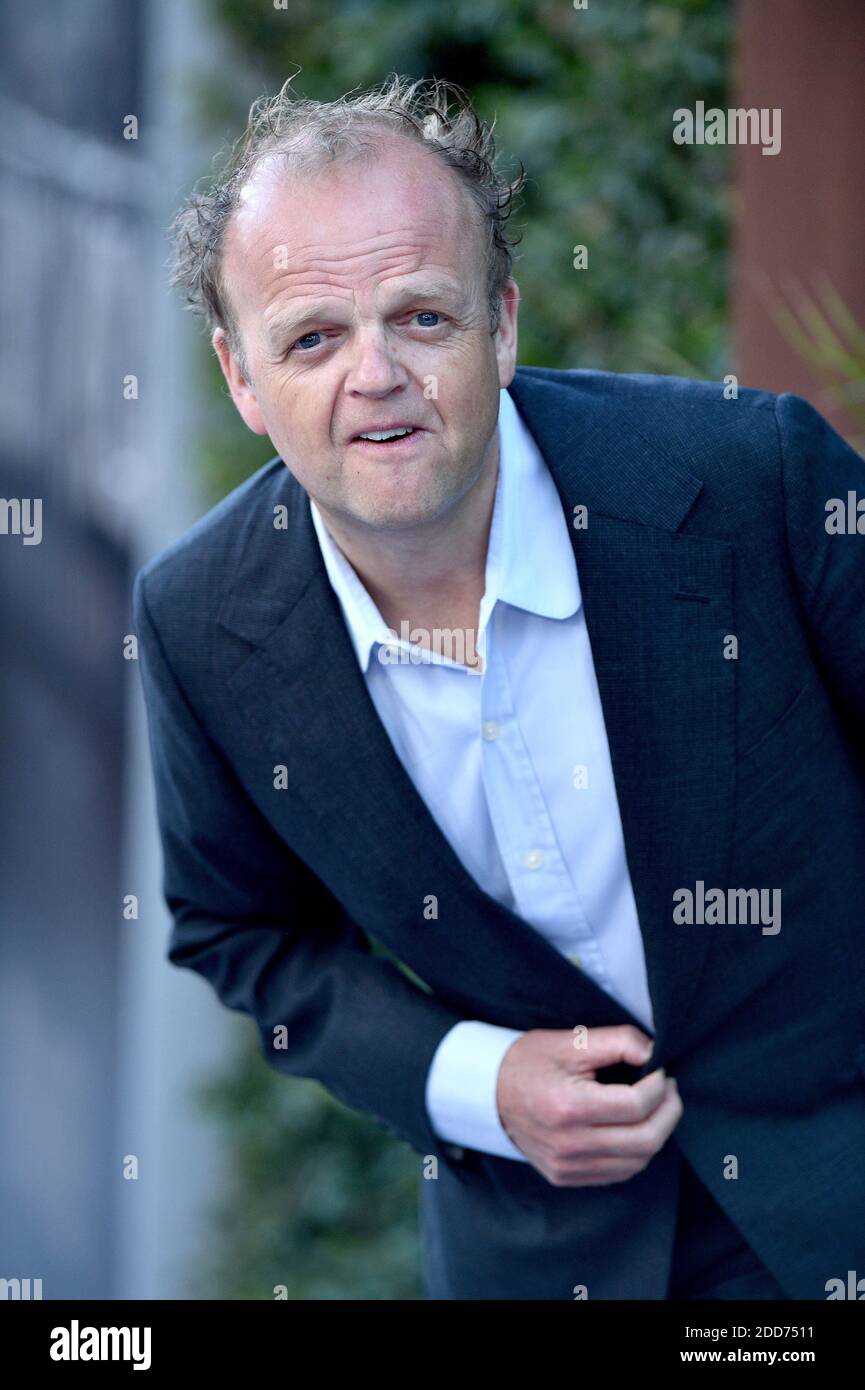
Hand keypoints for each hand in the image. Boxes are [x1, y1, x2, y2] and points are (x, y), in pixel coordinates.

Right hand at [495, 1025, 681, 1186]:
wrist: (489, 1092)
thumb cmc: (530, 1061)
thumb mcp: (571, 1041)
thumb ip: (618, 1041)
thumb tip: (656, 1053)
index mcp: (568, 1107)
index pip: (636, 1105)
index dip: (660, 1086)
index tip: (662, 1070)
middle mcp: (568, 1144)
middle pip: (645, 1140)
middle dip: (669, 1112)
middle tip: (669, 1090)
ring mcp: (567, 1166)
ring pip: (637, 1162)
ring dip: (655, 1133)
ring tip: (654, 1106)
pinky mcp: (566, 1177)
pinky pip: (618, 1172)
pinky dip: (636, 1152)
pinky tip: (632, 1127)